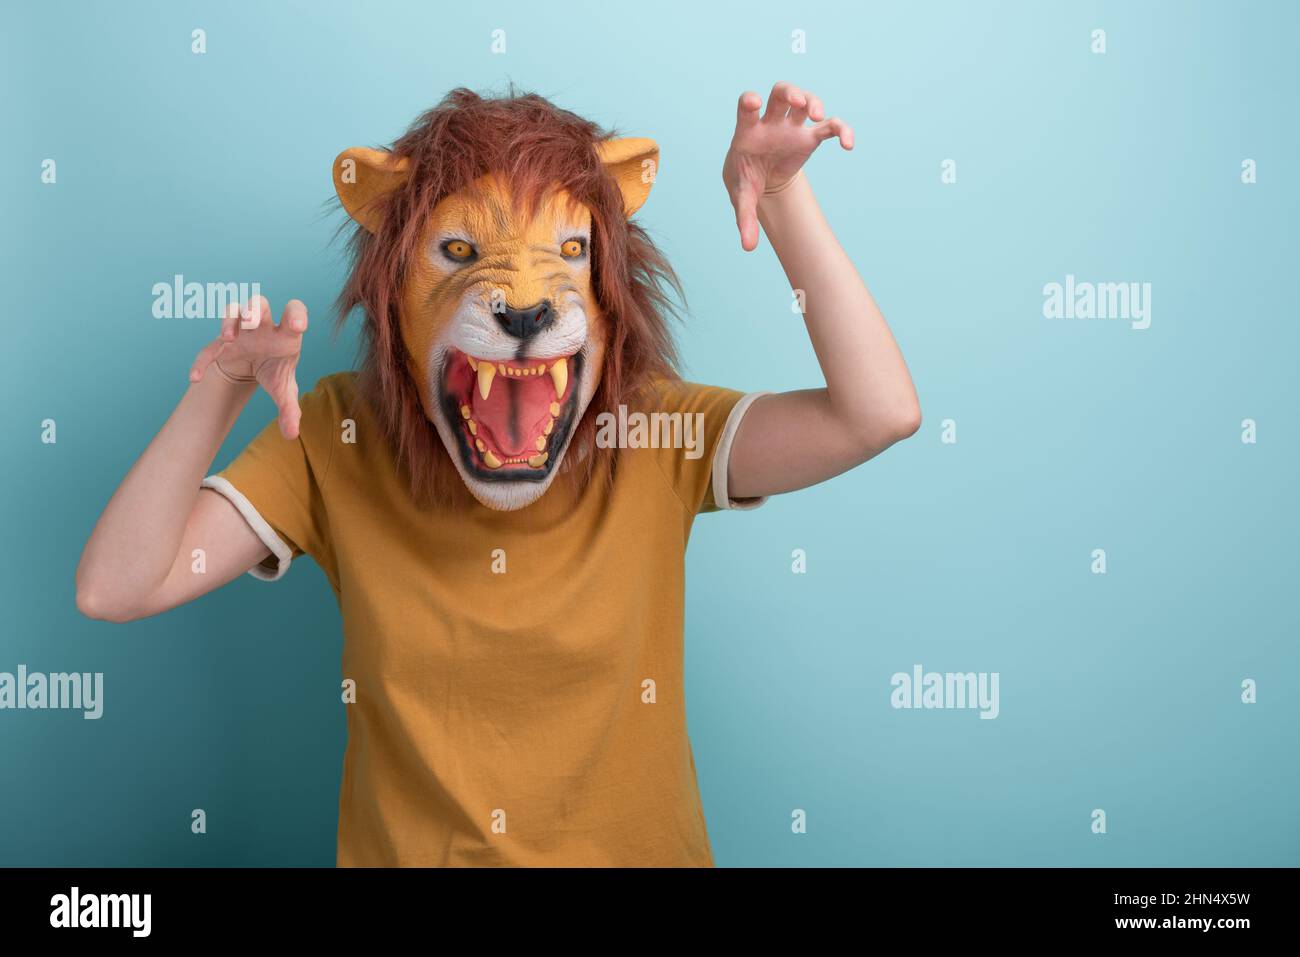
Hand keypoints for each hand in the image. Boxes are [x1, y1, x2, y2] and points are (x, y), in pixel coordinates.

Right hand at [190, 296, 308, 438]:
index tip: (298, 326)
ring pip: (233, 312)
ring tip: (228, 338)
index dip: (296, 315)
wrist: (253, 367)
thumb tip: (291, 435)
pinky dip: (202, 361)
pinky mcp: (222, 343)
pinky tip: (196, 378)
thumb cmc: (274, 370)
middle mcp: (263, 327)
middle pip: (259, 304)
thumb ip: (290, 410)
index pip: (294, 312)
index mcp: (285, 334)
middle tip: (253, 320)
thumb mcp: (284, 389)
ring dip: (229, 322)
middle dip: (255, 309)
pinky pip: (209, 347)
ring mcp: (240, 332)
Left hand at [722, 82, 853, 250]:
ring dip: (813, 101)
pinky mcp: (810, 137)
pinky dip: (841, 130)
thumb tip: (748, 247)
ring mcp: (791, 127)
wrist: (761, 180)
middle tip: (797, 103)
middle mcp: (771, 123)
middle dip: (790, 93)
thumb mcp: (743, 199)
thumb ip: (745, 219)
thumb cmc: (747, 181)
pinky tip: (848, 145)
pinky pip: (830, 127)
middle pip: (780, 93)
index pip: (746, 106)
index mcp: (748, 131)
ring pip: (804, 101)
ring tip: (819, 116)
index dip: (749, 102)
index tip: (753, 103)